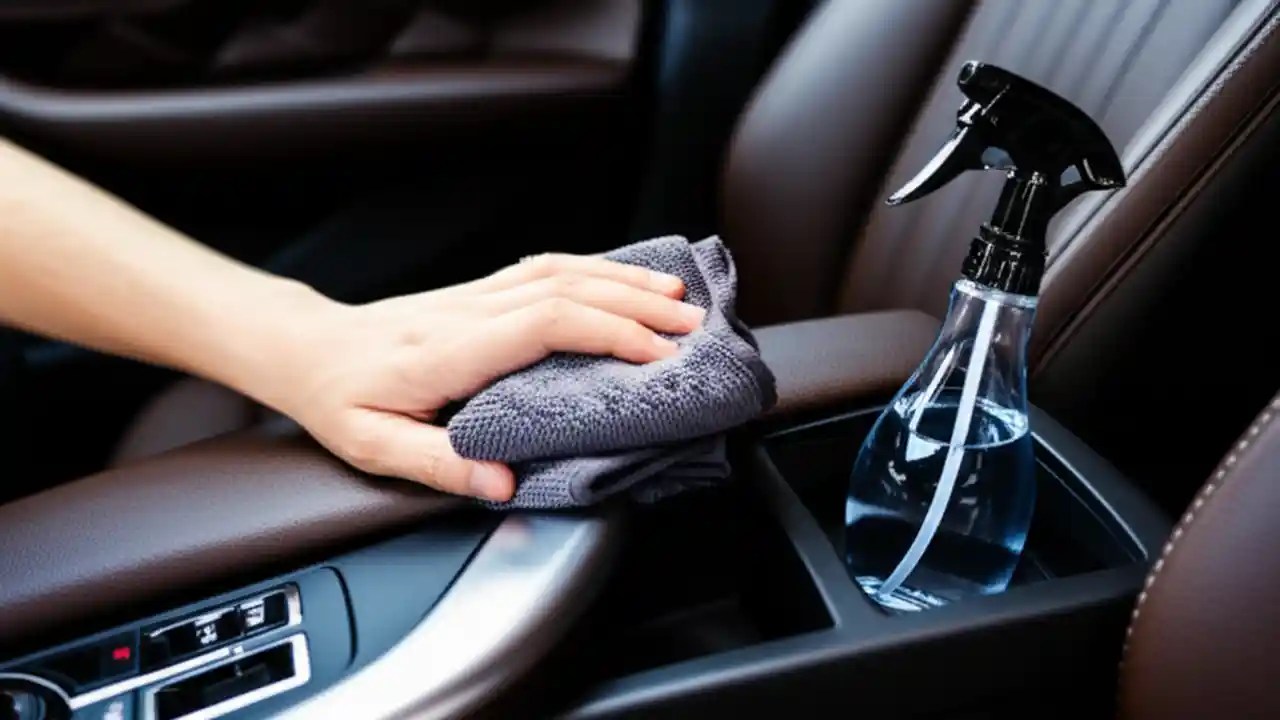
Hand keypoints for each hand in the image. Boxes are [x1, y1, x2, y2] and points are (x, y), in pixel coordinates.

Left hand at [249, 254, 704, 501]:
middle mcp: (470, 311)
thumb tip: (501, 482)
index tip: (655, 356)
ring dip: (623, 280)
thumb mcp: (373, 445)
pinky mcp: (480, 291)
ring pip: (561, 271)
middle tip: (691, 327)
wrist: (307, 346)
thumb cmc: (339, 398)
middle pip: (567, 289)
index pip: (544, 324)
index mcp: (451, 350)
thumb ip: (438, 464)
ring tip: (675, 296)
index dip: (607, 332)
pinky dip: (594, 268)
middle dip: (637, 305)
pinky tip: (623, 278)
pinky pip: (546, 269)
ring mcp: (476, 294)